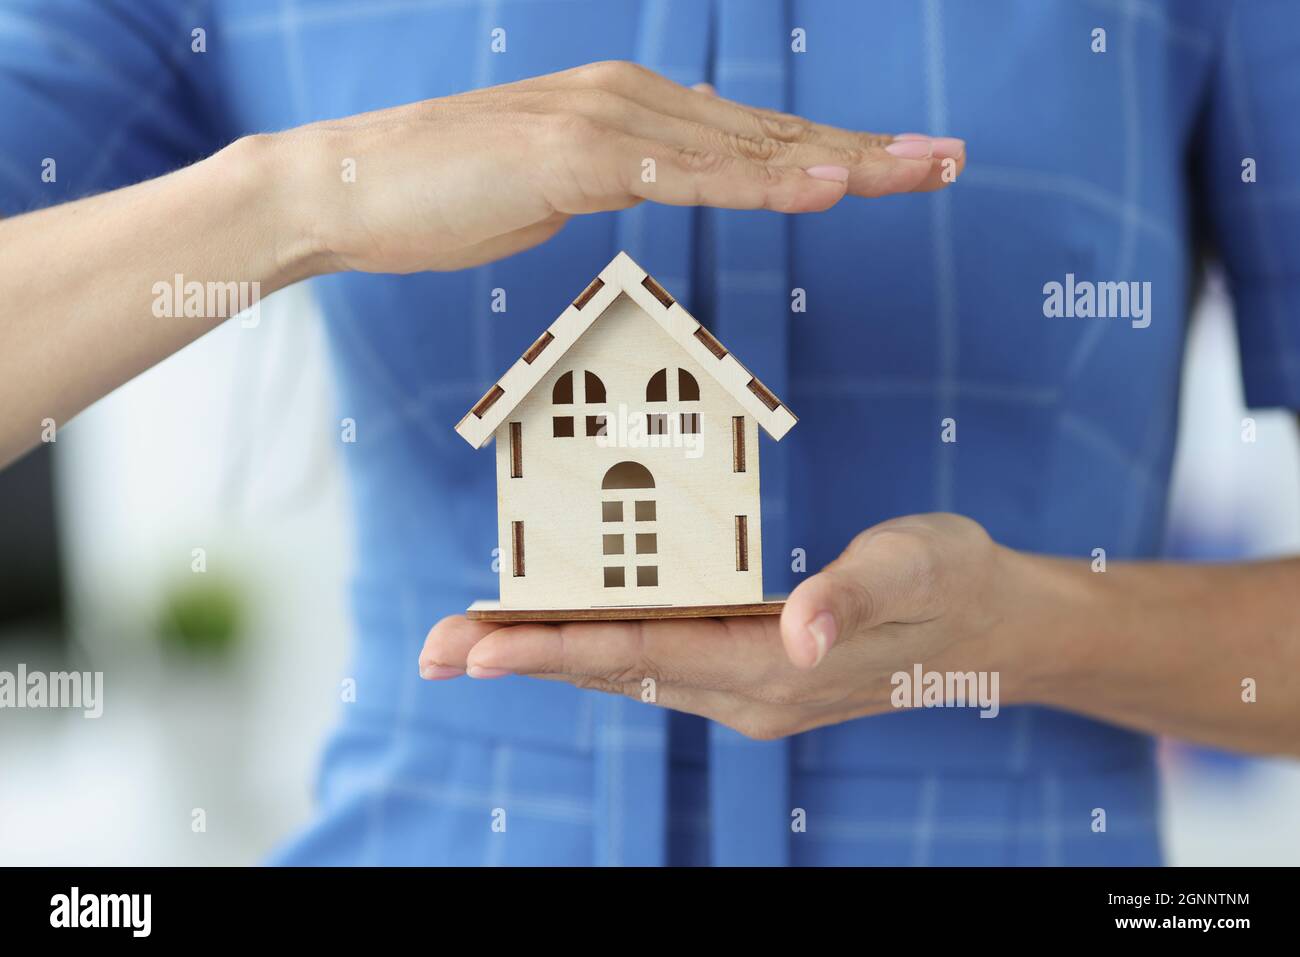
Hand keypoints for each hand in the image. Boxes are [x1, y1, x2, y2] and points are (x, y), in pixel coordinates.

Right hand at [272, 60, 964, 273]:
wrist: (348, 186)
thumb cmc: (445, 196)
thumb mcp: (553, 191)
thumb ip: (615, 181)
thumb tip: (656, 183)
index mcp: (633, 112)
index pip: (754, 139)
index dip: (837, 153)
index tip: (905, 166)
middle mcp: (633, 102)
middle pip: (772, 133)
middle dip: (870, 151)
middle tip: (952, 161)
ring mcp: (606, 122)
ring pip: (746, 147)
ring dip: (840, 160)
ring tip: (921, 170)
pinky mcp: (575, 156)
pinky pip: (685, 174)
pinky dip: (759, 179)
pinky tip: (820, 185)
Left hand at [420, 514, 1048, 739]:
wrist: (995, 627)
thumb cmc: (954, 582)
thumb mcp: (914, 566)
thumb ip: (854, 596)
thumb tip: (802, 636)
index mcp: (772, 668)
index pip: (641, 655)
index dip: (554, 647)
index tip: (476, 645)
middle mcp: (745, 692)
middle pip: (614, 672)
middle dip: (522, 657)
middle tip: (432, 647)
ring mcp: (745, 688)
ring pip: (627, 671)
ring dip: (548, 654)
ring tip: (469, 640)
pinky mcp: (749, 670)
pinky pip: (655, 660)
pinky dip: (597, 644)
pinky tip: (561, 629)